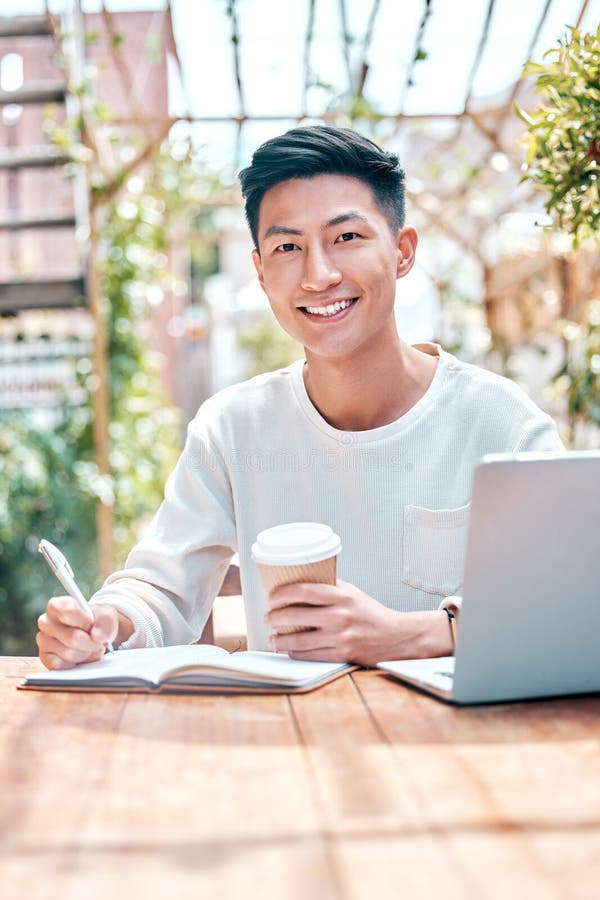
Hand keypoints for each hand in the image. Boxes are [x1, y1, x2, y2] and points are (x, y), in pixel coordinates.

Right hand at [36, 596, 119, 669]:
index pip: (66, 612)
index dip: (84, 621)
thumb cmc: (96, 621)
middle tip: (98, 641)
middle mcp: (46, 622)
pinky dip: (77, 663)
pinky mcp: (45, 658)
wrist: (94, 635)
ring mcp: (44, 641)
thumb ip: (105, 620)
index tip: (93, 625)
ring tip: (91, 648)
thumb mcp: (106, 614)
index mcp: (57, 605)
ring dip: (86, 653)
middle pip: (71, 637)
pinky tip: (81, 656)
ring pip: (69, 653)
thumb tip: (99, 636)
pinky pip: (63, 666)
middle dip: (90, 642)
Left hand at [265, 580, 453, 665]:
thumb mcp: (352, 593)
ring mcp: (340, 637)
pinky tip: (288, 649)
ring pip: (299, 640)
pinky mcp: (341, 654)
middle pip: (296, 615)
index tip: (271, 596)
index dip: (282, 593)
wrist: (396, 637)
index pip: (303, 590)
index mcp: (342, 596)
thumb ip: (329, 588)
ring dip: (280, 639)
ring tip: (272, 637)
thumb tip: (299, 582)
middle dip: (275, 617)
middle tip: (268, 617)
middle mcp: (340, 615)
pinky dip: (294, 652)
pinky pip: (309, 655)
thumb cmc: (370, 613)